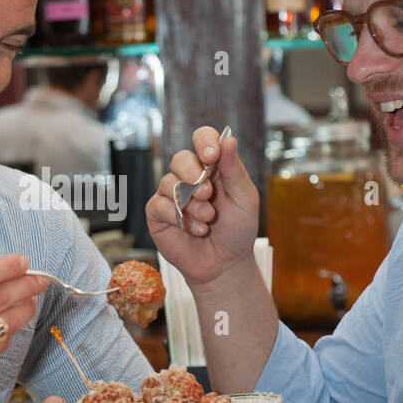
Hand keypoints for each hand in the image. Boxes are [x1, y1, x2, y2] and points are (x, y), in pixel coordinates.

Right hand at [147, 127, 260, 288]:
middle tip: (208, 194)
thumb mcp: (244, 198)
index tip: (211, 155)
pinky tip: (197, 230)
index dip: (204, 141)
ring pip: (169, 183)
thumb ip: (234, 169)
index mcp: (213, 167)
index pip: (203, 139)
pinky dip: (180, 218)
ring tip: (208, 220)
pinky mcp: (158, 213)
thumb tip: (229, 139)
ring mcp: (171, 195)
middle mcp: (190, 177)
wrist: (225, 263)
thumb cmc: (237, 230)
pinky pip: (160, 205)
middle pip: (180, 158)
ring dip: (192, 204)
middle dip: (194, 175)